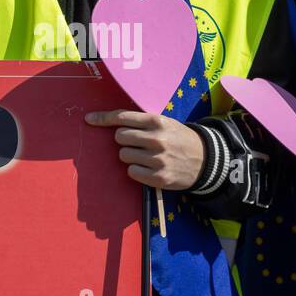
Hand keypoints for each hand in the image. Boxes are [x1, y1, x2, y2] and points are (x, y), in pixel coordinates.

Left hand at [85, 110, 204, 190]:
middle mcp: (156, 139)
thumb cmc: (180, 139)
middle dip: (124, 140)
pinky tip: (149, 168)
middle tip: (138, 143)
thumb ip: (142, 122)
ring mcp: (157, 159)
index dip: (103, 118)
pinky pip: (131, 172)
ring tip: (146, 156)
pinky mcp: (158, 177)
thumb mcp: (166, 123)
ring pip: (123, 155)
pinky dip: (136, 170)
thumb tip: (111, 123)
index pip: (122, 117)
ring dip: (130, 156)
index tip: (89, 119)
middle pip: (119, 137)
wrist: (206, 160)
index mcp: (157, 121)